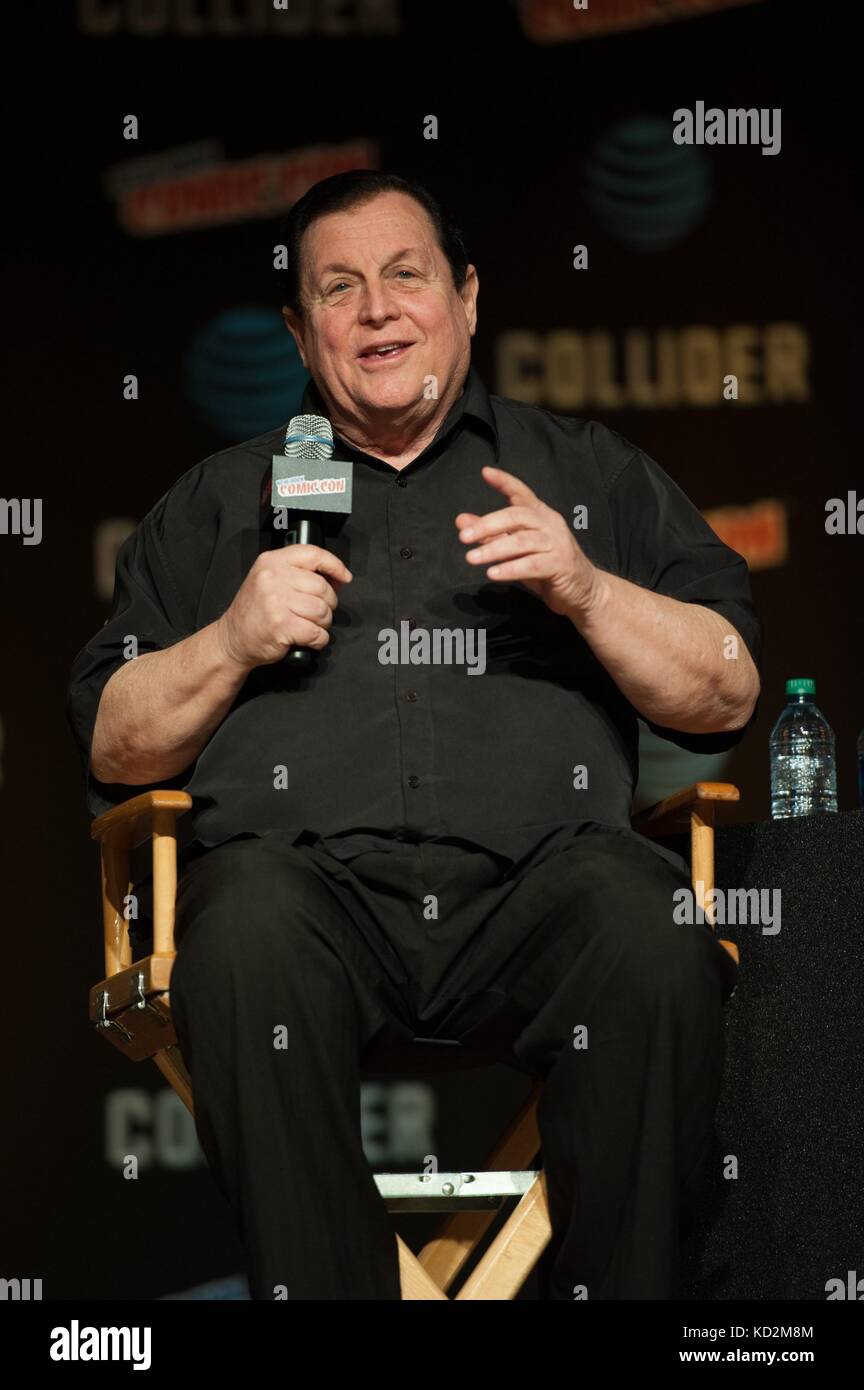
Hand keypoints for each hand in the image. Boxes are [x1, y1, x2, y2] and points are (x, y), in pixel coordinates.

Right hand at [217, 545, 351, 667]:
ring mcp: (277, 601)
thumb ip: (297, 573)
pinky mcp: (282, 625)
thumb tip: (336, 578)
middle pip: (322, 587)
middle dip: (327, 604)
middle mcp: (273, 578)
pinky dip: (318, 639)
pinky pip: (316, 632)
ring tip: (309, 625)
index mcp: (272, 561)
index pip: (313, 554)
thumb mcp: (269, 579)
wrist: (233, 638)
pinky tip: (307, 638)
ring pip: (322, 611)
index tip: (344, 577)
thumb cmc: (254, 611)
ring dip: (322, 623)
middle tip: (315, 612)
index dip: (334, 565)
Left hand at [455, 465, 600, 617]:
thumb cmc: (547, 566)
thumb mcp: (516, 549)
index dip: (505, 482)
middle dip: (487, 525)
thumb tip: (462, 521)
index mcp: (540, 515)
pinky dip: (510, 569)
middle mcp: (549, 524)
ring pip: (521, 541)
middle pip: (516, 516)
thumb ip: (491, 534)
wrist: (583, 590)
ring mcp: (556, 543)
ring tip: (471, 558)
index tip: (486, 472)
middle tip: (464, 537)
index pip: (522, 493)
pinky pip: (531, 565)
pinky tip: (492, 573)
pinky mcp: (560, 565)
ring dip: (494, 549)